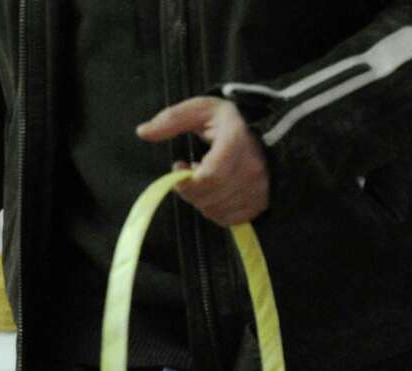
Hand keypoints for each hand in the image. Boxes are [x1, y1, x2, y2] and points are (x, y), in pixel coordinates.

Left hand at [136, 96, 268, 225]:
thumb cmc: (229, 122)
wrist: (269, 133)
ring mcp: (259, 190)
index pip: (208, 177)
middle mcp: (252, 170)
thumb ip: (172, 119)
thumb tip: (142, 132)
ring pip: (214, 210)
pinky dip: (213, 209)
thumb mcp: (201, 110)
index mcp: (237, 144)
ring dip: (201, 198)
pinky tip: (216, 191)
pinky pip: (226, 219)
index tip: (179, 166)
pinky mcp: (259, 204)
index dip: (186, 181)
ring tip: (205, 178)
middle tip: (190, 171)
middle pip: (207, 198)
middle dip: (189, 189)